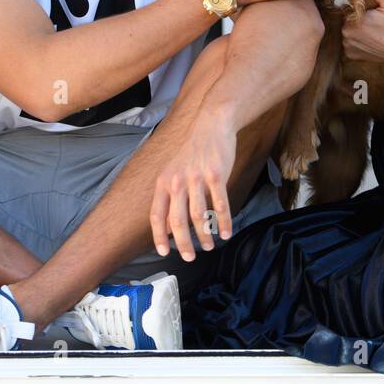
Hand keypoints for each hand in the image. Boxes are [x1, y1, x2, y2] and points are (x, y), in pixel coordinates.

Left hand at [150, 110, 237, 260]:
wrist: (211, 125)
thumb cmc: (192, 152)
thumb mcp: (173, 172)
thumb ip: (169, 197)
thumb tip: (167, 227)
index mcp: (164, 182)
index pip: (156, 214)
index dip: (159, 236)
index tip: (164, 252)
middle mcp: (177, 181)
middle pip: (177, 220)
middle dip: (183, 243)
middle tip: (189, 257)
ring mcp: (196, 178)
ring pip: (198, 215)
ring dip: (204, 235)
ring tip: (209, 246)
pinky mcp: (216, 175)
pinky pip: (219, 204)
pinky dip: (223, 221)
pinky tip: (226, 232)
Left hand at [342, 0, 383, 75]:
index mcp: (352, 21)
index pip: (348, 9)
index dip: (359, 9)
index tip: (369, 12)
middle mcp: (346, 34)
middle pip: (347, 21)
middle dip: (357, 19)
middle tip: (373, 21)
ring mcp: (348, 46)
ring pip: (348, 32)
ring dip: (356, 30)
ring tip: (372, 31)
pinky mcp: (351, 55)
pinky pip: (350, 44)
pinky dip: (356, 42)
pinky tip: (369, 40)